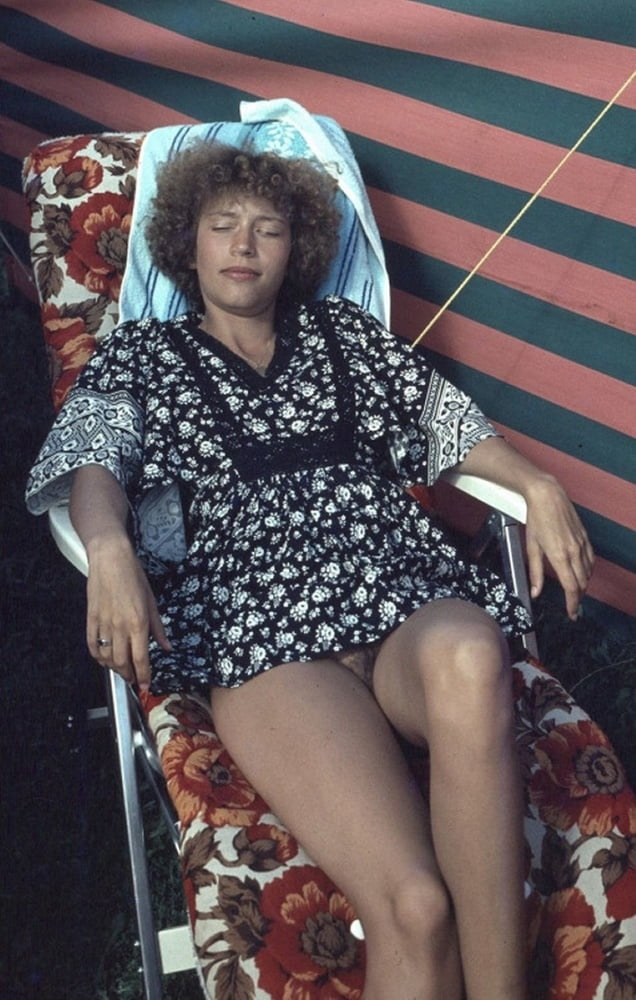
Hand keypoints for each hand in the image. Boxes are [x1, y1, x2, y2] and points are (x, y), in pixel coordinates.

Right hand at [85, 531, 171, 689]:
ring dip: (114, 668)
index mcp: (138, 623)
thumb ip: (158, 628)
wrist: (110, 559)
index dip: (144, 676)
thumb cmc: (133, 576)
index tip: (146, 686)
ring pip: (106, 657)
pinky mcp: (91, 619)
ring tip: (121, 670)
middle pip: (122, 663)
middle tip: (134, 679)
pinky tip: (104, 659)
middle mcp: (120, 627)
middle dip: (129, 676)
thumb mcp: (152, 601)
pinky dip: (97, 656)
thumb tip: (167, 646)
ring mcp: (103, 624)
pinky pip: (92, 645)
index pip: (141, 659)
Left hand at [524, 475, 594, 618]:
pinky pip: (591, 559)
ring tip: (575, 593)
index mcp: (559, 556)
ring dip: (583, 585)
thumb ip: (534, 572)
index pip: (571, 587)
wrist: (548, 496)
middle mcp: (574, 552)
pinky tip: (582, 573)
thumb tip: (535, 592)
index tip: (572, 614)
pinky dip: (588, 570)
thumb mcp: (532, 547)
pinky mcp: (584, 537)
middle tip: (572, 606)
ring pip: (587, 572)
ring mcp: (581, 544)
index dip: (572, 604)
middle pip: (581, 583)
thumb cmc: (536, 519)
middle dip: (578, 597)